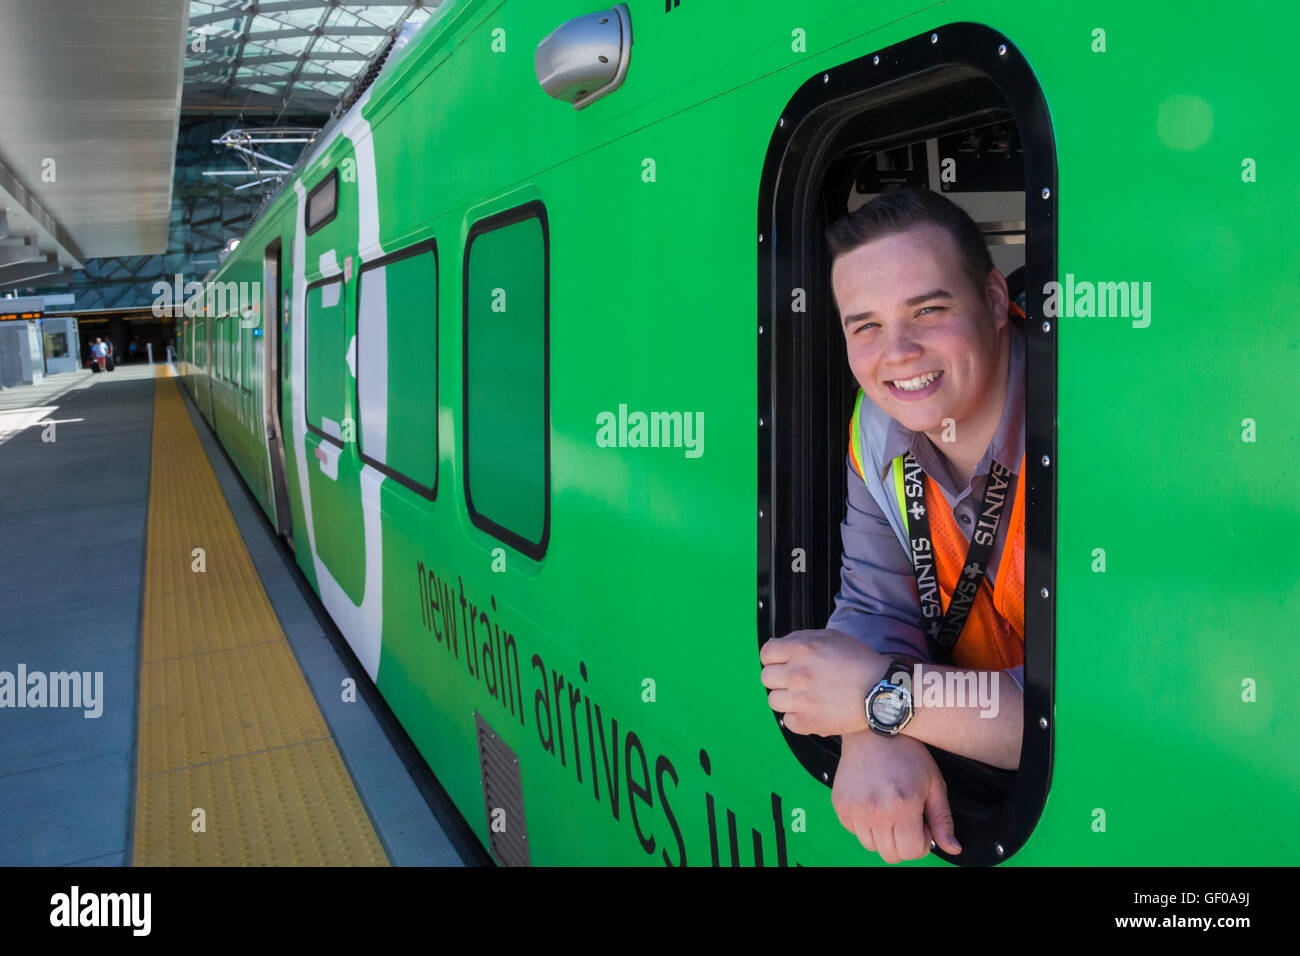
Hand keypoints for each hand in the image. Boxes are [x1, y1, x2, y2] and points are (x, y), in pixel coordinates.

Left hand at [760, 629, 884, 736]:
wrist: (882, 692)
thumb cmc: (860, 663)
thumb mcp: (831, 637)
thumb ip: (801, 639)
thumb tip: (777, 648)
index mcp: (801, 649)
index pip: (766, 654)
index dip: (773, 658)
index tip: (781, 663)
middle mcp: (797, 673)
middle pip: (766, 677)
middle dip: (779, 677)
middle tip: (795, 680)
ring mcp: (801, 699)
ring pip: (774, 700)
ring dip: (786, 698)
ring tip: (804, 696)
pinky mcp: (808, 722)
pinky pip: (788, 721)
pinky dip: (797, 718)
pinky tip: (812, 710)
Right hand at [833, 730, 961, 862]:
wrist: (872, 730)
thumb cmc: (906, 753)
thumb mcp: (934, 784)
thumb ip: (943, 820)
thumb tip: (953, 848)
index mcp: (903, 807)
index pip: (912, 852)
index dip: (922, 843)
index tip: (922, 825)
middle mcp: (875, 811)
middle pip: (890, 855)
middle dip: (903, 842)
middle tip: (906, 818)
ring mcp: (854, 809)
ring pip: (871, 846)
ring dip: (883, 835)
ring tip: (889, 810)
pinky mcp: (840, 805)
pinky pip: (854, 831)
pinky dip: (865, 824)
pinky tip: (873, 803)